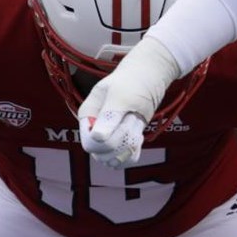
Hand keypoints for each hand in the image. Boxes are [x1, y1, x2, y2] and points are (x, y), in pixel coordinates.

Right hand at [76, 40, 181, 167]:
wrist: (149, 76)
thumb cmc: (133, 81)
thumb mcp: (121, 96)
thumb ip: (109, 117)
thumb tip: (97, 138)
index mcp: (87, 116)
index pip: (90, 144)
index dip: (108, 140)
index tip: (124, 120)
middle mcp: (94, 129)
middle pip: (101, 154)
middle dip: (122, 140)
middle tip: (131, 118)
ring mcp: (108, 137)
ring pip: (112, 159)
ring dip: (129, 145)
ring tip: (134, 124)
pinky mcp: (122, 141)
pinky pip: (124, 159)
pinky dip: (134, 151)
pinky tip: (138, 135)